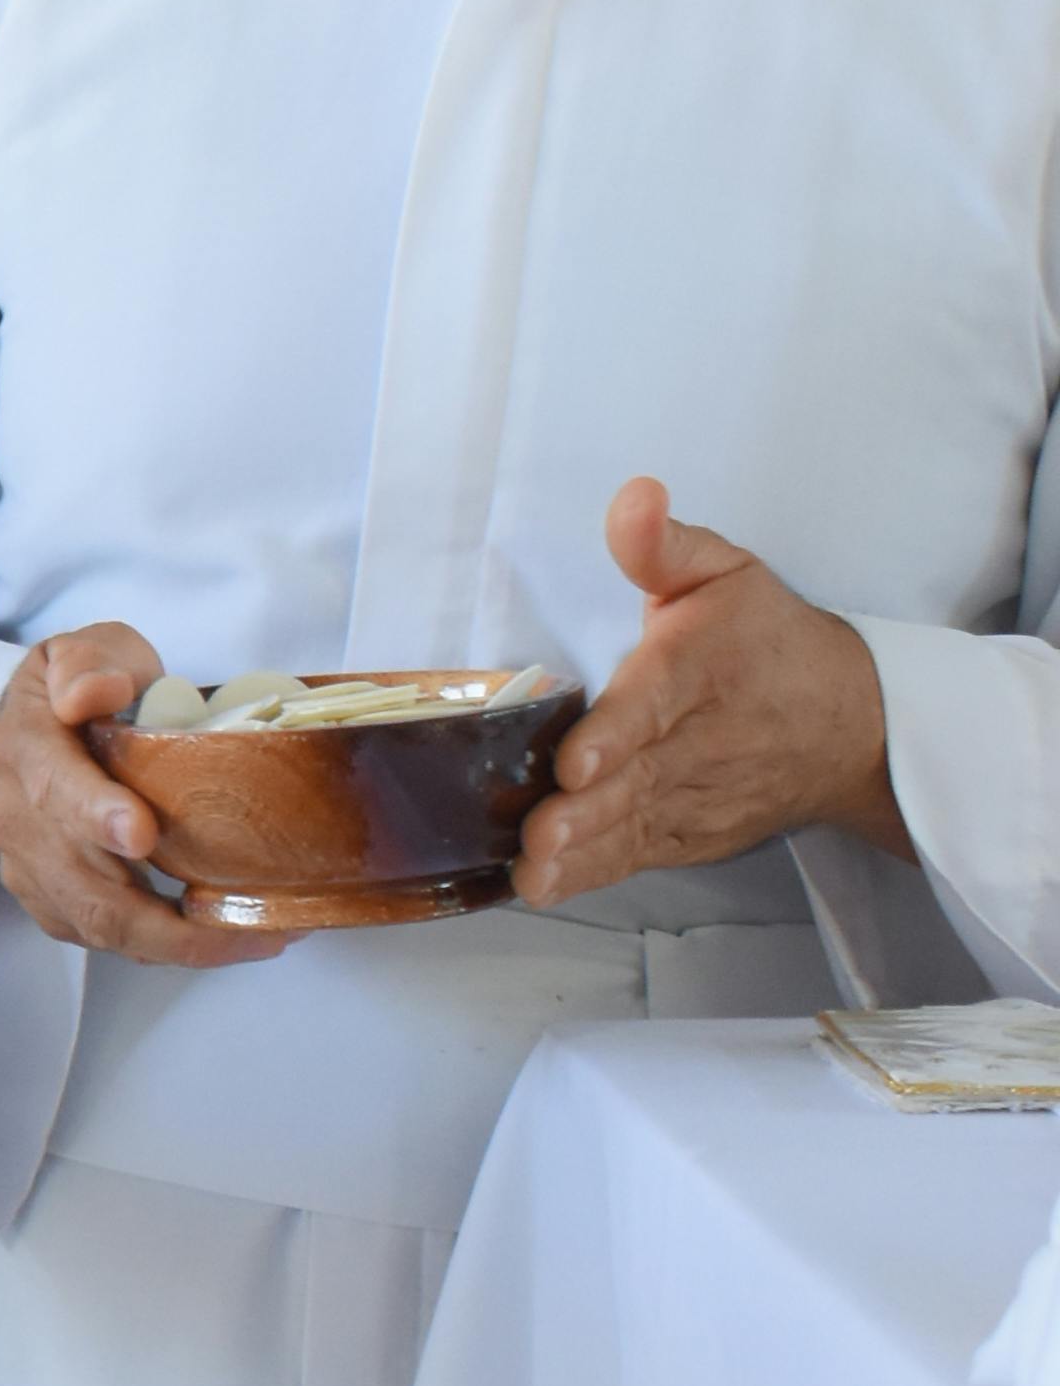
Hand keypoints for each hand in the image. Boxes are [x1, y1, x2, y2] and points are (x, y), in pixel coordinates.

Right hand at [0, 620, 280, 969]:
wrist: (21, 736)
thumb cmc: (75, 690)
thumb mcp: (83, 649)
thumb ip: (91, 660)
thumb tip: (94, 693)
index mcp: (26, 747)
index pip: (54, 788)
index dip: (96, 815)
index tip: (142, 834)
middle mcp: (18, 818)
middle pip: (81, 883)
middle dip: (160, 917)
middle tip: (241, 926)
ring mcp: (29, 868)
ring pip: (95, 923)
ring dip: (174, 943)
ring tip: (253, 939)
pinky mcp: (49, 900)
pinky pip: (101, 938)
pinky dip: (160, 947)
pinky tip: (220, 940)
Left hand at [516, 480, 903, 902]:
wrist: (850, 724)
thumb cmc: (768, 640)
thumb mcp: (727, 572)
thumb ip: (666, 545)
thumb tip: (634, 498)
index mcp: (701, 670)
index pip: (655, 705)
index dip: (615, 735)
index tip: (576, 762)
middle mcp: (698, 742)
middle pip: (638, 780)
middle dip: (585, 814)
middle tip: (537, 837)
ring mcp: (694, 796)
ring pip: (634, 828)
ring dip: (582, 855)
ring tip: (534, 874)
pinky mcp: (687, 833)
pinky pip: (638, 855)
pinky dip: (594, 874)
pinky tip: (546, 887)